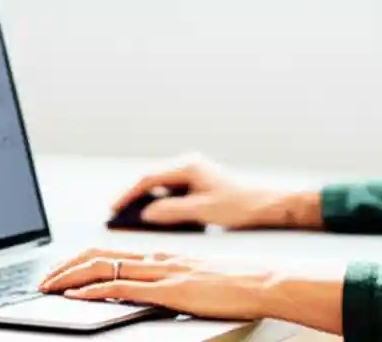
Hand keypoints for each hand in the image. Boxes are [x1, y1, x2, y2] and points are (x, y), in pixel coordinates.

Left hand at [37, 247, 344, 333]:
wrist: (263, 281)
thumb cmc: (237, 284)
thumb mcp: (197, 280)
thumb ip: (172, 283)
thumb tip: (152, 294)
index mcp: (163, 256)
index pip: (112, 252)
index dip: (80, 261)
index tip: (61, 272)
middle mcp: (157, 258)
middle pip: (99, 254)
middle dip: (65, 266)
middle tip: (43, 280)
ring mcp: (162, 272)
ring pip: (103, 266)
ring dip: (70, 277)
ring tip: (49, 287)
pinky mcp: (169, 288)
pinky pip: (122, 287)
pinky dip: (94, 290)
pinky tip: (77, 296)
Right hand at [110, 154, 320, 229]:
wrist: (266, 204)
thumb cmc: (240, 205)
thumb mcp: (203, 211)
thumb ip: (172, 211)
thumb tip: (146, 214)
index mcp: (188, 166)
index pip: (149, 177)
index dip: (129, 194)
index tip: (114, 208)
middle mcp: (189, 165)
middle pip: (152, 179)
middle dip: (134, 196)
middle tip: (116, 213)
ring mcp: (193, 173)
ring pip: (161, 185)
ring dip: (147, 199)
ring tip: (130, 216)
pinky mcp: (198, 183)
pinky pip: (172, 190)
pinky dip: (161, 202)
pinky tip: (155, 215)